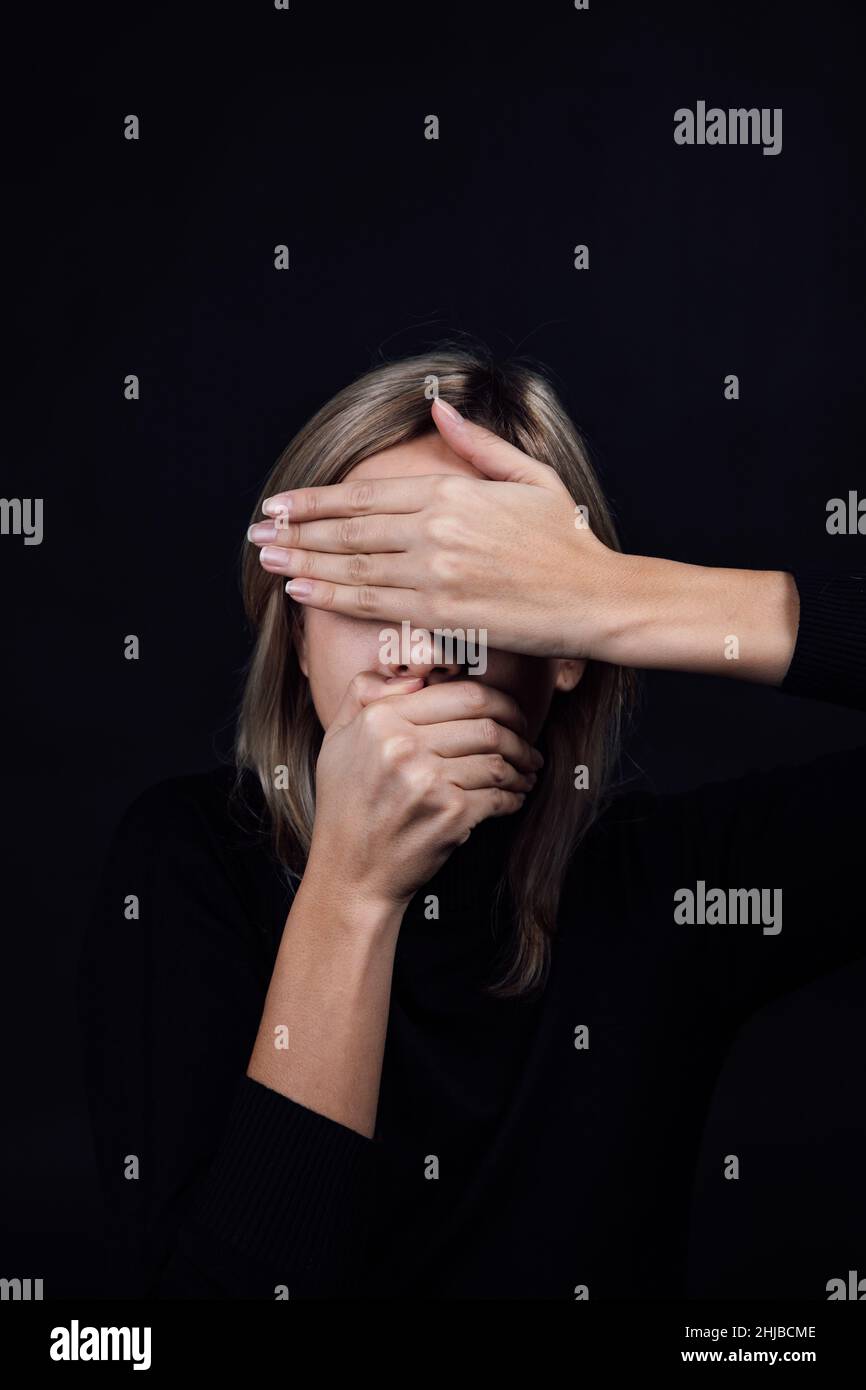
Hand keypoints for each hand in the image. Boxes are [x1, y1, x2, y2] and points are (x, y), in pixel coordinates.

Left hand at [249, 398, 623, 658]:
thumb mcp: (529, 477)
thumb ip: (478, 445)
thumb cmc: (567, 541)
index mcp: (451, 492)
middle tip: (256, 533)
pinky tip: (301, 592)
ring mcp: (435, 572)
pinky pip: (374, 604)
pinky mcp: (442, 612)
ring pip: (352, 567)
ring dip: (301, 564)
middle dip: (295, 531)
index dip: (314, 501)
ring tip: (265, 561)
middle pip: (347, 530)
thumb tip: (441, 410)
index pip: (364, 495)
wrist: (597, 597)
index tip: (280, 504)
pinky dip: (331, 597)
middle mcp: (435, 529)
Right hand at [306, 670, 542, 910]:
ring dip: (523, 767)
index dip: (501, 702)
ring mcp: (428, 781)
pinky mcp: (450, 815)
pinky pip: (500, 796)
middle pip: (487, 725)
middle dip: (520, 735)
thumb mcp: (336, 740)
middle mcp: (404, 746)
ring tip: (528, 773)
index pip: (462, 694)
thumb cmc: (345, 807)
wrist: (350, 874)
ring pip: (498, 761)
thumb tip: (413, 676)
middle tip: (529, 745)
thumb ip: (364, 695)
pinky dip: (515, 797)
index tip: (513, 716)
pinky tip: (516, 798)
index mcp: (381, 720)